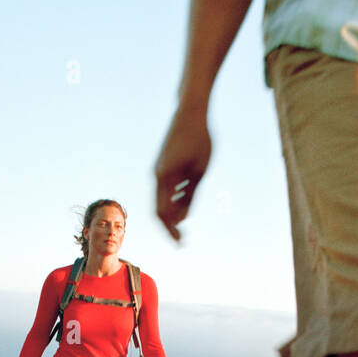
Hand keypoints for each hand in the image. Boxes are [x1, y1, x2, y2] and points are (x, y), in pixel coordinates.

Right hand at [154, 104, 210, 239]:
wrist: (191, 112)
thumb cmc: (200, 140)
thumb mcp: (200, 171)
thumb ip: (190, 195)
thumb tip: (183, 218)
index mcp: (165, 177)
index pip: (163, 213)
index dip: (170, 231)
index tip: (180, 244)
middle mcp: (158, 175)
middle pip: (159, 209)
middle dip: (169, 227)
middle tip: (181, 242)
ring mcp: (159, 169)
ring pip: (161, 200)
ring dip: (173, 214)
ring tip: (184, 227)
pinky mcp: (163, 164)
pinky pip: (165, 189)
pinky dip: (173, 201)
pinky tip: (184, 207)